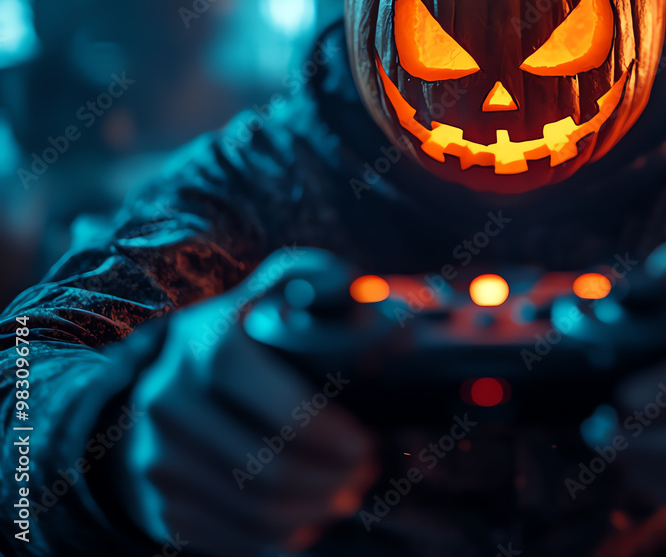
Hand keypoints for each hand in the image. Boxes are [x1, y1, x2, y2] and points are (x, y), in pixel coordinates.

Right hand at [114, 249, 378, 555]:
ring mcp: (158, 460)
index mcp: (204, 346)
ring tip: (349, 492)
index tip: (364, 441)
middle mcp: (169, 403)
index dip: (330, 434)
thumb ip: (314, 280)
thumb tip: (360, 294)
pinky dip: (285, 534)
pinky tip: (312, 514)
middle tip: (366, 471)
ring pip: (257, 509)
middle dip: (334, 477)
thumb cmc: (236, 338)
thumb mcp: (265, 296)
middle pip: (270, 468)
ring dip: (317, 508)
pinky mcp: (162, 507)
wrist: (153, 391)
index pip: (279, 408)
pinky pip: (236, 538)